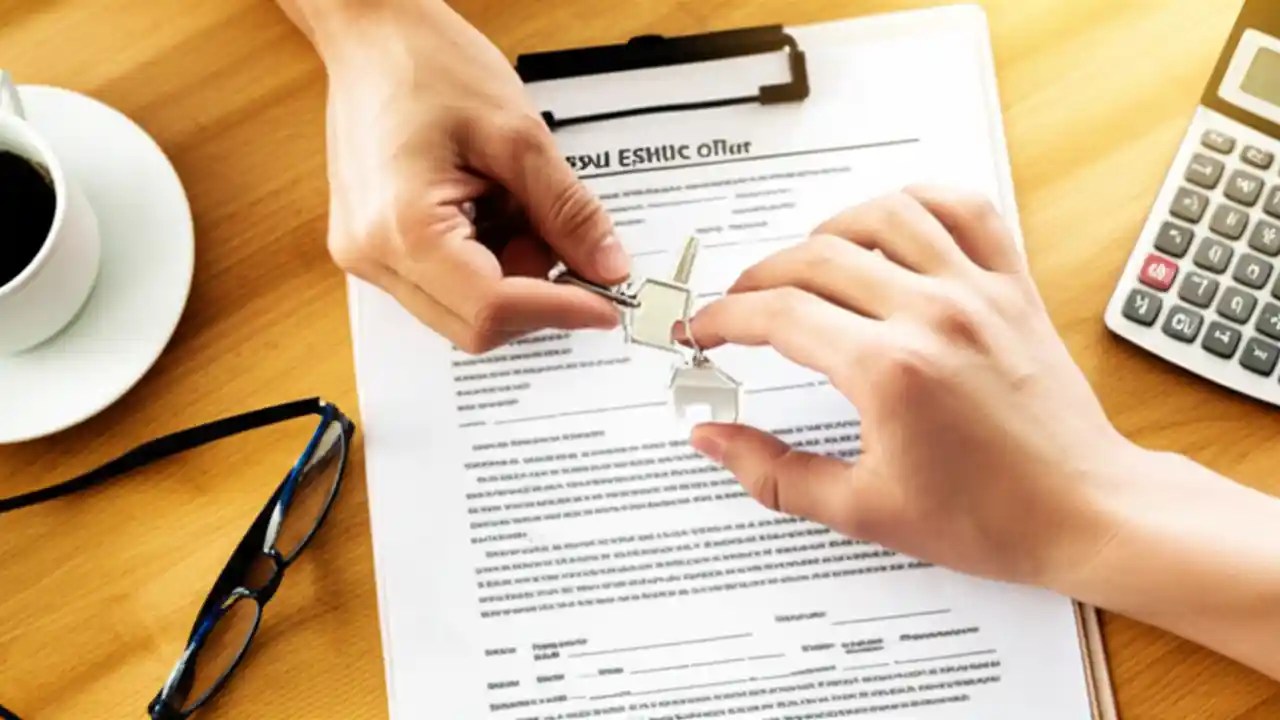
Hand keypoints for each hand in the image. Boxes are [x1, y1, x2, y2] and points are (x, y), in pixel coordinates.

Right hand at [284, 0, 628, 351]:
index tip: (606, 303)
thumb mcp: (519, 136)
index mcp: (401, 228)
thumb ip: (568, 212)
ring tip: (517, 207)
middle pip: (475, 326)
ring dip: (511, 278)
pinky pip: (444, 286)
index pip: (493, 309)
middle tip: (564, 241)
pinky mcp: (375, 248)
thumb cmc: (427, 64)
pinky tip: (492, 212)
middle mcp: (373, 256)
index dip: (560, 310)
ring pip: (462, 311)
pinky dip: (486, 265)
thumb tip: (608, 268)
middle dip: (534, 294)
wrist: (373, 34)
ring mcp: (368, 256)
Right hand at [686, 187, 1134, 589]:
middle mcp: (932, 315)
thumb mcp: (863, 509)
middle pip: (816, 258)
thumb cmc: (990, 518)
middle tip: (740, 304)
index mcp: (890, 370)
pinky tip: (891, 223)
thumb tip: (713, 439)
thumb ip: (774, 472)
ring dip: (829, 229)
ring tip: (806, 261)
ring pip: (884, 214)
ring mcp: (978, 292)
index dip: (726, 318)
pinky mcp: (1012, 287)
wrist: (1085, 512)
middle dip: (759, 277)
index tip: (706, 330)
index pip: (779, 315)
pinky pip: (964, 208)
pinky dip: (919, 200)